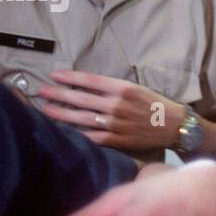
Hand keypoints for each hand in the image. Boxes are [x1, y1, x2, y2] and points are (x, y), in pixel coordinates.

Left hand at [39, 69, 185, 151]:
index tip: (54, 75)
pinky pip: (91, 136)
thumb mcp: (137, 88)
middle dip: (58, 94)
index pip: (89, 80)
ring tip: (45, 108)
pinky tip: (62, 129)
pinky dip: (75, 133)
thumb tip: (86, 87)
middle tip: (41, 91)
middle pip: (80, 98)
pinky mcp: (117, 140)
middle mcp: (117, 105)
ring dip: (61, 113)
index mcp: (123, 88)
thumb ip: (113, 88)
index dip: (69, 77)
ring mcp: (116, 124)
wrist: (174, 126)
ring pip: (81, 118)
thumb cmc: (156, 104)